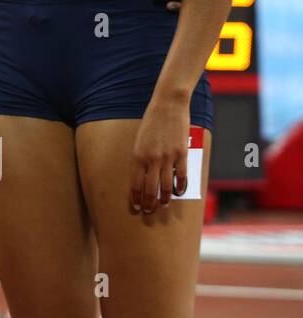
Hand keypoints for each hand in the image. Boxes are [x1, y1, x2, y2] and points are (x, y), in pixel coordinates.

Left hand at [129, 94, 190, 213]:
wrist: (167, 105)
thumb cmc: (152, 122)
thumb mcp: (140, 140)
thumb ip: (141, 157)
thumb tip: (143, 175)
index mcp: (137, 155)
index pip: (135, 183)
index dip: (136, 198)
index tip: (137, 207)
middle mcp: (151, 159)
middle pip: (149, 189)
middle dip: (149, 203)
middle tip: (149, 211)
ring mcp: (167, 157)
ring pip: (166, 186)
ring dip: (164, 199)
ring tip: (163, 205)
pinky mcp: (181, 154)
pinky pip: (181, 176)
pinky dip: (180, 187)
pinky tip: (178, 192)